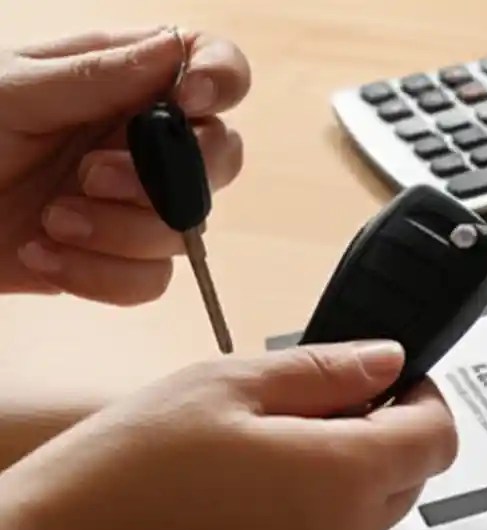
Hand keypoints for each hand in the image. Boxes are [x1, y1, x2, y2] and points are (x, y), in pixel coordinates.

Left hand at [0, 27, 249, 303]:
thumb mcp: (13, 93)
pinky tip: (43, 253)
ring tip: (50, 219)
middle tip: (93, 176)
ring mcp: (135, 204)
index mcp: (126, 82)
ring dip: (119, 231)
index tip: (187, 104)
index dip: (221, 81)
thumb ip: (97, 75)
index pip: (213, 66)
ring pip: (186, 228)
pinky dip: (97, 275)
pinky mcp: (116, 260)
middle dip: (171, 177)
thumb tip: (174, 49)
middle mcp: (144, 142)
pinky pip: (150, 280)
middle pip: (223, 155)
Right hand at [0, 341, 455, 529]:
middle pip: (412, 476)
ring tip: (272, 445)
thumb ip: (327, 371)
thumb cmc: (126, 472)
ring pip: (374, 513)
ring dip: (351, 474)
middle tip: (320, 402)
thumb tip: (387, 359)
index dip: (424, 396)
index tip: (394, 377)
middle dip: (386, 432)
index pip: (439, 437)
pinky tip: (255, 492)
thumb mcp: (230, 384)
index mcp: (342, 477)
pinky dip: (319, 515)